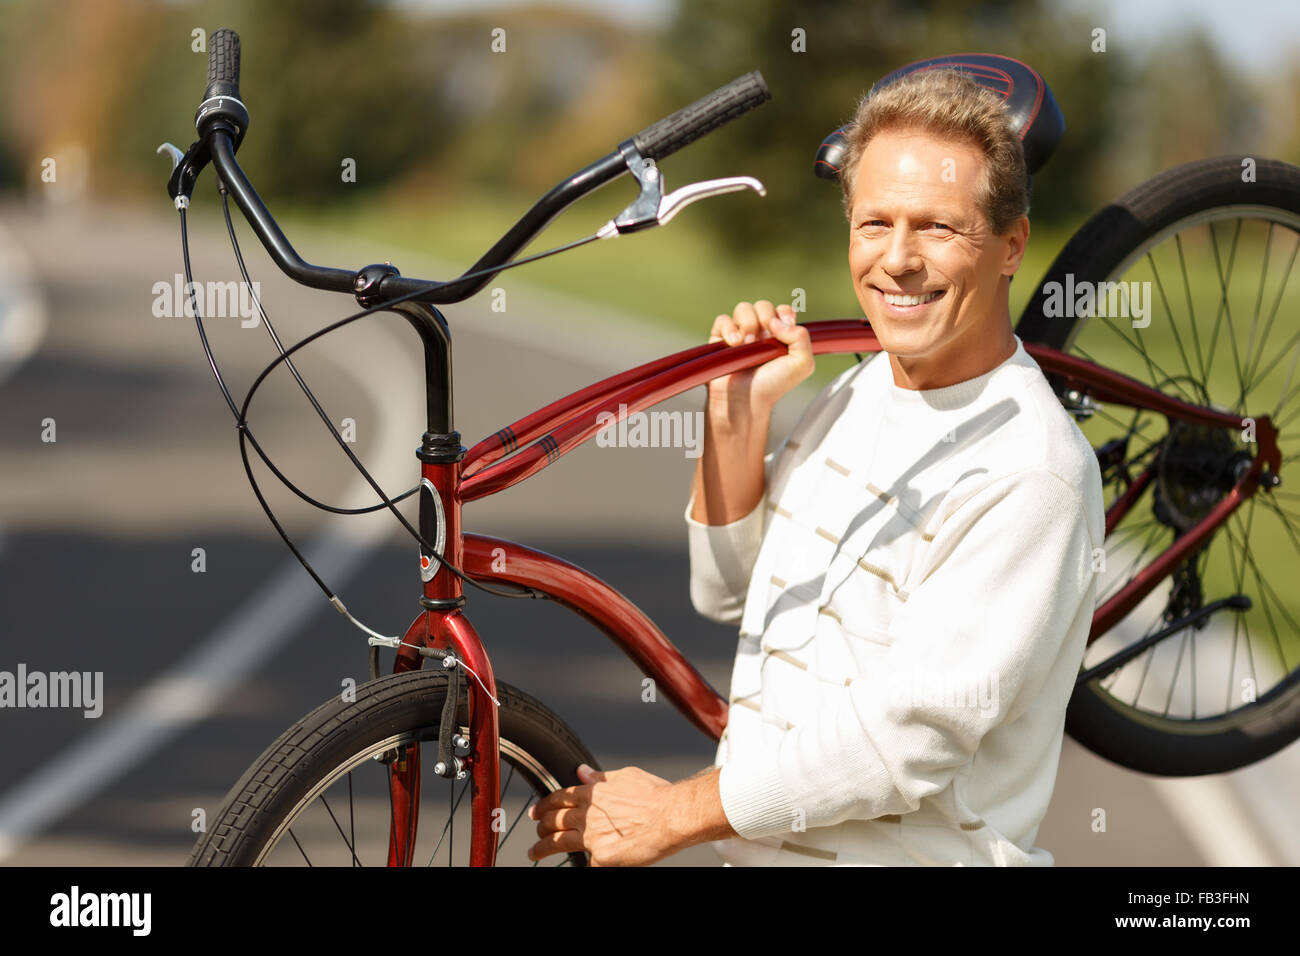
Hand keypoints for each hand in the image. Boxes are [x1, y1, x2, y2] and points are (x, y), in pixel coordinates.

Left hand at [527, 764, 681, 866]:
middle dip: (541, 826)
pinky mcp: (601, 858)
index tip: (537, 810)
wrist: (672, 817)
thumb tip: (582, 771)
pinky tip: (582, 865)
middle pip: (553, 820)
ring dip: (542, 848)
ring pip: (558, 842)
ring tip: (535, 852)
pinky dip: (585, 863)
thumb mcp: (626, 776)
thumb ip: (600, 776)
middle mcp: (588, 814)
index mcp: (593, 793)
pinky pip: (587, 863)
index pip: (559, 797)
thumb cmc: (656, 795)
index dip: (545, 804)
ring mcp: (592, 837)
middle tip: (536, 830)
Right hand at [708, 300, 813, 421]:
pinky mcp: (721, 339)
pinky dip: (729, 329)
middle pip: (763, 305)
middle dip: (765, 317)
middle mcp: (761, 332)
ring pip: (743, 308)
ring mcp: (740, 334)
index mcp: (781, 335)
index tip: (785, 327)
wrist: (747, 399)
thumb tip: (778, 321)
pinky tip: (734, 344)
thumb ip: (802, 336)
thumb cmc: (773, 385)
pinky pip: (723, 320)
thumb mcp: (802, 364)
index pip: (783, 310)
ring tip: (748, 343)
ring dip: (748, 323)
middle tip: (765, 338)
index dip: (783, 313)